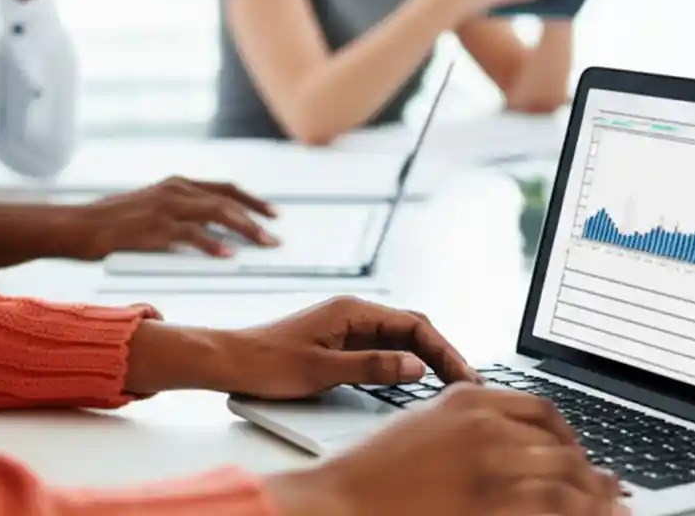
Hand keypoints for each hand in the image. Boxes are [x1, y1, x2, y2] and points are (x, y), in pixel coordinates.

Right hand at [69, 177, 278, 260]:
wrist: (76, 227)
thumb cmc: (110, 224)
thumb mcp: (149, 210)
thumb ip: (177, 216)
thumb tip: (208, 236)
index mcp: (176, 184)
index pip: (224, 188)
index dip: (251, 200)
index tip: (272, 213)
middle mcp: (175, 190)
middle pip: (227, 200)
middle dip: (256, 218)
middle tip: (275, 237)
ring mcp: (166, 207)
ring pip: (217, 214)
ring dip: (245, 230)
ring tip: (264, 245)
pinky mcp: (155, 227)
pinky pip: (193, 235)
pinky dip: (214, 245)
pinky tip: (229, 256)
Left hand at [123, 297, 478, 395]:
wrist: (229, 360)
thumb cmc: (266, 362)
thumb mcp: (322, 370)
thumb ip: (372, 366)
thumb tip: (416, 365)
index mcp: (353, 310)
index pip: (415, 326)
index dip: (444, 351)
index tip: (463, 376)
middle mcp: (354, 313)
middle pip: (413, 329)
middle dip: (442, 353)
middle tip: (466, 383)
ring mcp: (347, 326)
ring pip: (400, 339)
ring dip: (426, 358)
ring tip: (450, 383)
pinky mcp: (339, 341)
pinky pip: (382, 348)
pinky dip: (404, 362)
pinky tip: (414, 380)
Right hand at [266, 384, 629, 515]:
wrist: (339, 502)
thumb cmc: (370, 474)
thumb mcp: (422, 429)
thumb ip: (467, 428)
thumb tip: (508, 447)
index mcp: (469, 398)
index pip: (542, 410)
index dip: (569, 437)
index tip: (578, 456)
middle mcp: (488, 423)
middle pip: (562, 443)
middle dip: (591, 471)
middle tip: (611, 491)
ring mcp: (493, 461)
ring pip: (569, 476)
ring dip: (597, 497)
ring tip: (612, 511)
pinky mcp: (495, 500)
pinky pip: (557, 506)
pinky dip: (583, 513)